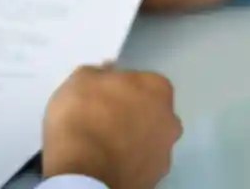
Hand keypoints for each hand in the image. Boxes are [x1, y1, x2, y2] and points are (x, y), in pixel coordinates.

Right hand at [43, 66, 182, 188]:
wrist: (84, 171)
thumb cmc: (83, 115)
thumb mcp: (79, 79)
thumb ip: (99, 73)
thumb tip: (109, 72)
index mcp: (158, 89)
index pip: (143, 81)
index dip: (121, 86)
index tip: (101, 94)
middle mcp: (170, 120)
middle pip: (150, 110)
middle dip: (131, 112)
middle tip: (101, 117)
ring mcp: (165, 153)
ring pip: (146, 138)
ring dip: (129, 138)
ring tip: (100, 143)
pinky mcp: (155, 179)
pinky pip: (138, 162)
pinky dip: (126, 160)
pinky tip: (104, 160)